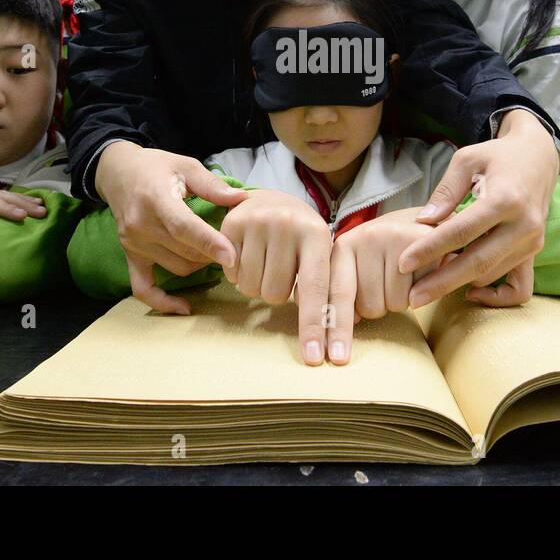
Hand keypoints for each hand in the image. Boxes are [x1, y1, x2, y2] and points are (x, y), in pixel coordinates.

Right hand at [95, 141, 248, 315]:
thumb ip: (212, 185)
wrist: (118, 172)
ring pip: (176, 268)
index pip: (183, 227)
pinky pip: (143, 288)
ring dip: (199, 266)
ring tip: (213, 254)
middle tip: (235, 247)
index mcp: (156, 199)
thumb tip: (241, 199)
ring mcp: (133, 244)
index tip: (232, 256)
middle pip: (184, 252)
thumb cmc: (156, 167)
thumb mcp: (186, 165)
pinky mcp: (130, 255)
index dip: (208, 243)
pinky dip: (163, 301)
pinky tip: (185, 307)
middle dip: (213, 253)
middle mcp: (141, 225)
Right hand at [217, 189, 331, 364]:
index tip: (316, 359)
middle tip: (281, 269)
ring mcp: (258, 221)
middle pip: (276, 295)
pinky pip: (231, 273)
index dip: (315, 327)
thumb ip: (326, 291)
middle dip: (277, 292)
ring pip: (251, 288)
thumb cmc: (301, 239)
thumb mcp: (320, 255)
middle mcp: (289, 224)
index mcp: (318, 235)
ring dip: (256, 284)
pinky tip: (248, 254)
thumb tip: (328, 338)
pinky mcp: (232, 223)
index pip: (317, 290)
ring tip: (265, 260)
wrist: (271, 201)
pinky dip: (237, 272)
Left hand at [325, 207, 434, 364]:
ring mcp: (392, 238)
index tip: (333, 359)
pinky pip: (417, 294)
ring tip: (404, 276)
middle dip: (379, 305)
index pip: (335, 295)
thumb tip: (335, 317)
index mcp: (342, 247)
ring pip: (394, 304)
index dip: (333, 329)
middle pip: (368, 308)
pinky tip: (420, 273)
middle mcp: (364, 237)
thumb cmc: (387, 253)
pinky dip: (421, 292)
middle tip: (386, 283)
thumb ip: (340, 289)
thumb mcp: (358, 265)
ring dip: (401, 299)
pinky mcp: (420, 243)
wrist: (427, 222)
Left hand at [400, 109, 557, 307]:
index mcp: (505, 199)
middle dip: (442, 282)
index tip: (403, 263)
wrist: (538, 159)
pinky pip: (520, 287)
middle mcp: (523, 224)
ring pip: (491, 274)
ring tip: (428, 288)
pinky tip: (471, 292)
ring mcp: (532, 241)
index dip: (430, 249)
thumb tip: (424, 220)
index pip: (461, 231)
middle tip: (413, 298)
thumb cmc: (498, 157)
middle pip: (477, 262)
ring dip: (460, 284)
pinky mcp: (535, 251)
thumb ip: (446, 190)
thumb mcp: (468, 160)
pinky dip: (496, 297)